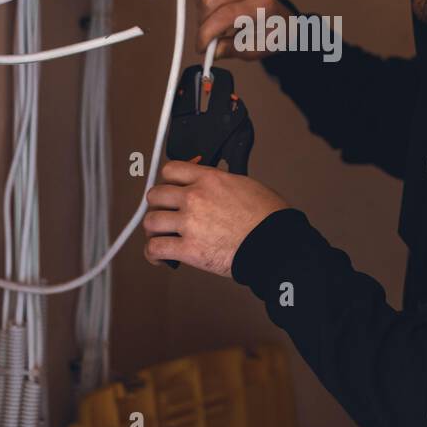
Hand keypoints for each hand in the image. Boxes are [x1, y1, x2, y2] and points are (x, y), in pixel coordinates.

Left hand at [143, 160, 289, 275]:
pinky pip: (155, 248)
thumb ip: (220, 182)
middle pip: (155, 195)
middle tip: (165, 213)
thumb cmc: (268, 217)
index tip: (171, 187)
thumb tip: (211, 185)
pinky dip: (153, 254)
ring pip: (151, 221)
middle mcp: (194, 197)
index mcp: (209, 179)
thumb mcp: (245, 184)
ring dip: (154, 230)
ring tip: (161, 235)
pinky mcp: (188, 249)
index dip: (169, 180)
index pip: (171, 169)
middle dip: (159, 205)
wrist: (275, 243)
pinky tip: (159, 257)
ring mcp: (189, 223)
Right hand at [196, 0, 291, 60]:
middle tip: (209, 35)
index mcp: (260, 5)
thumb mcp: (257, 50)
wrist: (285, 22)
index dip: (206, 34)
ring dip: (202, 3)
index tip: (202, 47)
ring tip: (210, 17)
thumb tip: (212, 49)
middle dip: (203, 21)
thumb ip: (233, 49)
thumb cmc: (273, 35)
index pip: (223, 16)